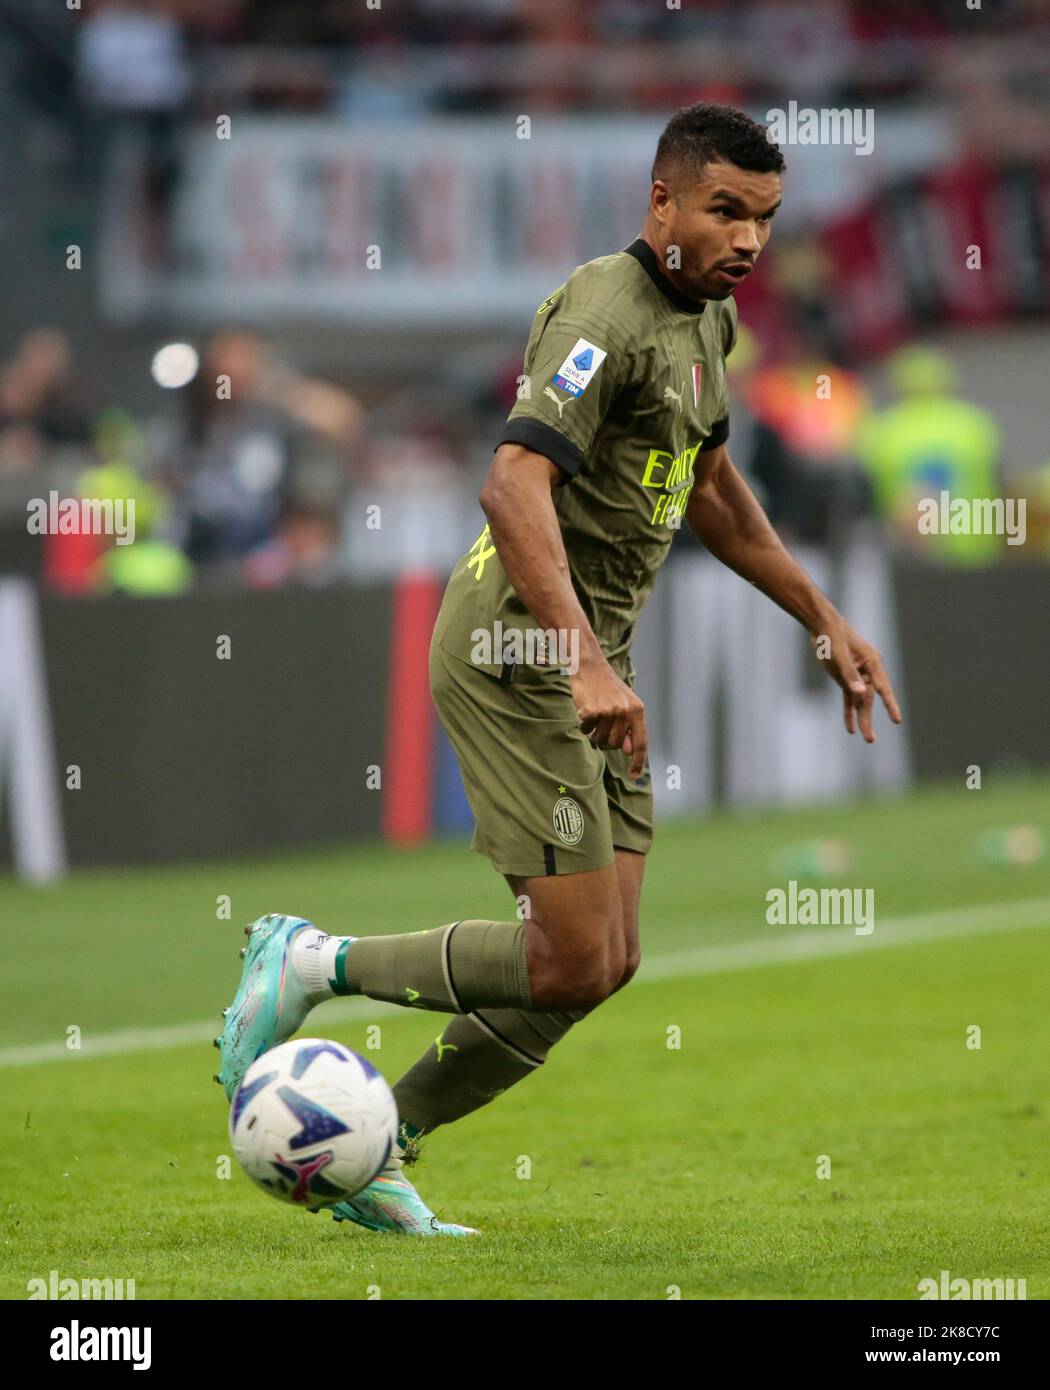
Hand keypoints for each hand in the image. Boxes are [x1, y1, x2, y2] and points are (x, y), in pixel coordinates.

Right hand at [570, 656, 648, 777]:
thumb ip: (630, 727)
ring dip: (594, 732)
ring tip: (595, 713)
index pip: (640, 743)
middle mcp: (625, 712)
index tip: (635, 776)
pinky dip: (584, 724)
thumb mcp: (626, 704)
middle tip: (602, 722)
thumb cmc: (608, 687)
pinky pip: (586, 730)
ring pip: (599, 740)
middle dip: (606, 739)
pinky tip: (586, 708)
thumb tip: (630, 751)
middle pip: (615, 744)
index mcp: (637, 711)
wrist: (590, 666)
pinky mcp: (591, 712)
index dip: (638, 762)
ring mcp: (608, 712)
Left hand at [813, 622, 902, 742]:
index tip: (897, 720)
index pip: (883, 688)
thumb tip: (860, 692)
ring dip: (861, 718)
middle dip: (869, 719)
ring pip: (860, 701)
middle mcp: (868, 671)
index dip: (890, 705)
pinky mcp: (845, 678)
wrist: (821, 625)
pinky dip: (849, 712)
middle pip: (869, 699)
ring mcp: (857, 675)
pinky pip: (849, 699)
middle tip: (870, 740)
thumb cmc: (832, 636)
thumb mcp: (839, 656)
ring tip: (866, 738)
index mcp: (872, 662)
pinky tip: (851, 728)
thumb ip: (849, 674)